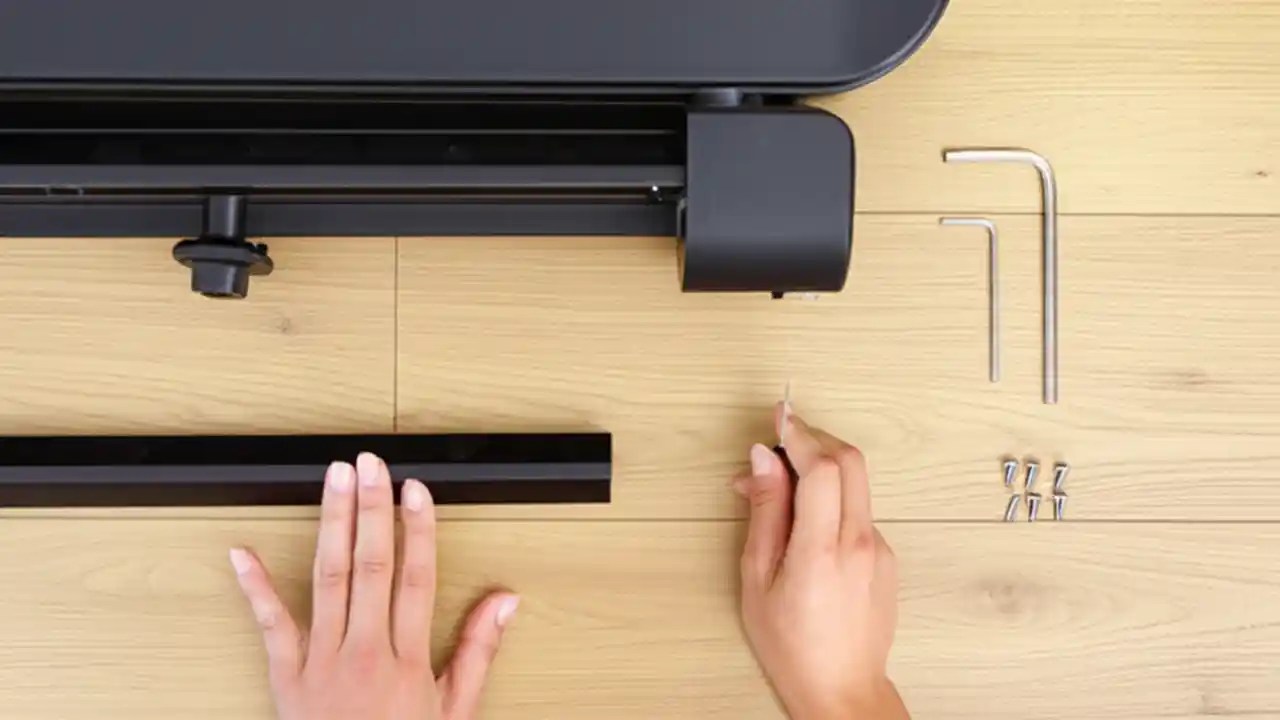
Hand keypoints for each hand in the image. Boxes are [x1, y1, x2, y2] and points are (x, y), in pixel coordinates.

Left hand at [229, 452, 519, 719]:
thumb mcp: (456, 711)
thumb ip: (478, 651)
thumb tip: (504, 601)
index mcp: (407, 662)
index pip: (417, 578)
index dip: (418, 529)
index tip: (415, 491)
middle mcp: (363, 653)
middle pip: (371, 566)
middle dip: (372, 509)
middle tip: (372, 465)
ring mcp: (321, 662)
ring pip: (327, 579)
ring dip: (331, 524)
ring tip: (334, 481)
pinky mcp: (286, 676)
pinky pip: (270, 625)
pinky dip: (254, 587)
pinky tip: (243, 552)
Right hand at [734, 408, 907, 719]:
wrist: (841, 689)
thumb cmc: (792, 645)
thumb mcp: (758, 578)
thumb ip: (765, 512)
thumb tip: (762, 460)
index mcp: (822, 550)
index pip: (821, 468)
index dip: (799, 434)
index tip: (779, 416)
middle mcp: (860, 543)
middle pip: (850, 461)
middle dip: (815, 438)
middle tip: (782, 437)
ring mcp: (879, 549)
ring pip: (855, 485)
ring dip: (821, 469)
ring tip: (779, 487)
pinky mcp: (885, 557)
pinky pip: (858, 511)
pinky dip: (831, 500)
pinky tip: (804, 521)